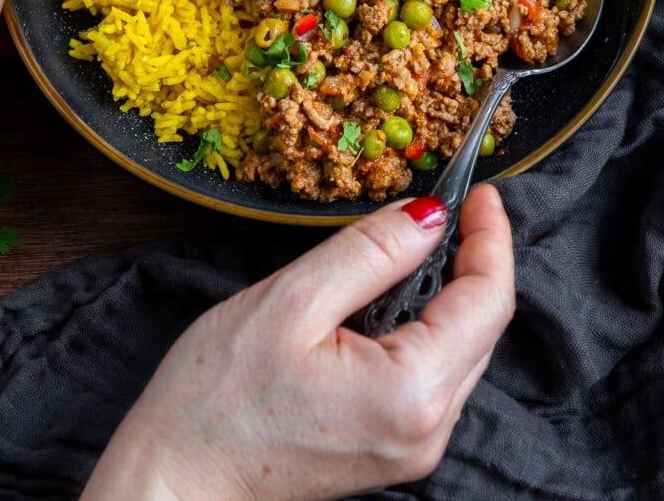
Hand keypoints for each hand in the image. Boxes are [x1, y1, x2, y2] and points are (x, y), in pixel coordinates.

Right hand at [83, 184, 513, 500]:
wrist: (173, 481)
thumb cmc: (217, 396)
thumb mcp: (293, 300)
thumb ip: (371, 252)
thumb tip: (430, 216)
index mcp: (410, 392)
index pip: (487, 301)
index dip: (490, 237)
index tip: (480, 192)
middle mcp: (427, 430)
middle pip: (481, 328)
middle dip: (473, 260)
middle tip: (448, 207)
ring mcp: (412, 448)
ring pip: (460, 352)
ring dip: (449, 292)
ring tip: (413, 246)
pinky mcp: (390, 451)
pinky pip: (431, 376)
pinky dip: (423, 327)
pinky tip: (386, 300)